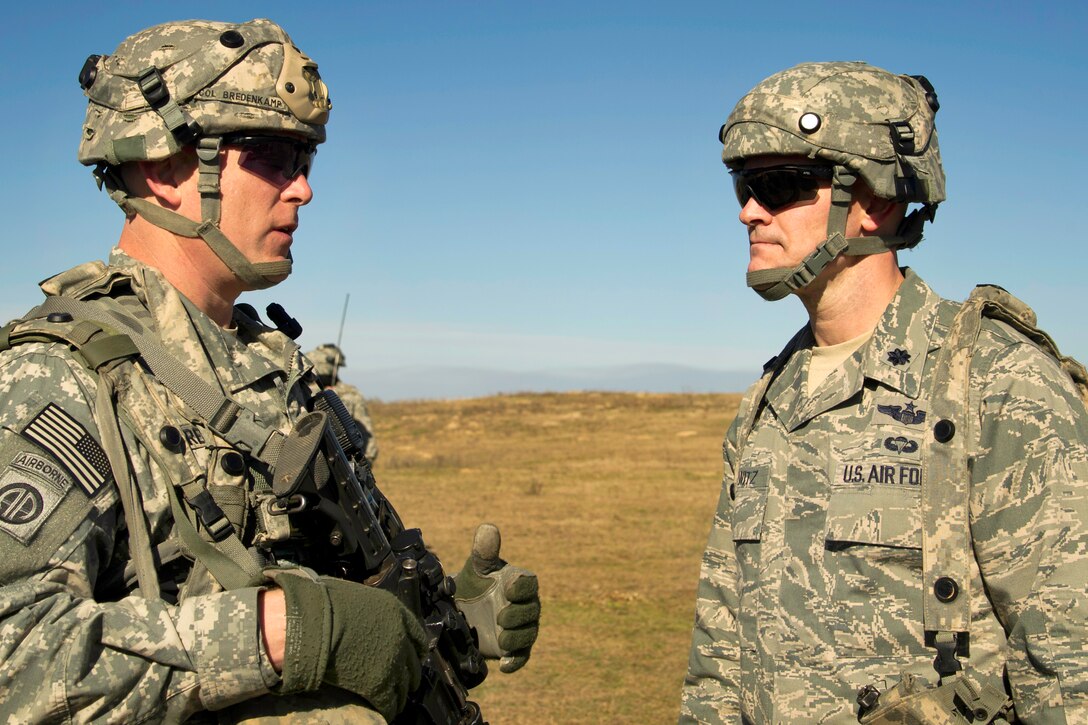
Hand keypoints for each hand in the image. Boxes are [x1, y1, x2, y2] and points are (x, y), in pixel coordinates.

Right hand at [268, 570, 428, 720]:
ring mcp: (392, 663)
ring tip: (396, 702)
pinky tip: (385, 712)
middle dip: (410, 675)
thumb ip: (371, 611)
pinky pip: (389, 703)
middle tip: (406, 683)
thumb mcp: (360, 597)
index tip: (417, 657)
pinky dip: (388, 709)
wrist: (317, 625)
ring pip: (403, 687)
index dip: (417, 650)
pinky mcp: (379, 685)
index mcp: (397, 614)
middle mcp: (400, 639)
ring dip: (400, 695)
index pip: (418, 636)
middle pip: (413, 664)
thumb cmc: (328, 603)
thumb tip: (365, 617)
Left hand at [452, 523, 539, 672]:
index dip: (522, 587)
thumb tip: (488, 528)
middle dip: (518, 616)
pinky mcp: (513, 648)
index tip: (507, 588)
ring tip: (501, 638)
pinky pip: (521, 657)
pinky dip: (515, 662)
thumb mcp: (475, 567)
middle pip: (532, 612)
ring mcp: (521, 628)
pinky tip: (504, 665)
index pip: (530, 584)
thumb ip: (483, 551)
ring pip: (528, 635)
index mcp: (519, 583)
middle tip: (500, 617)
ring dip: (516, 638)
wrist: (461, 610)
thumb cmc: (473, 583)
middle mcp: (525, 605)